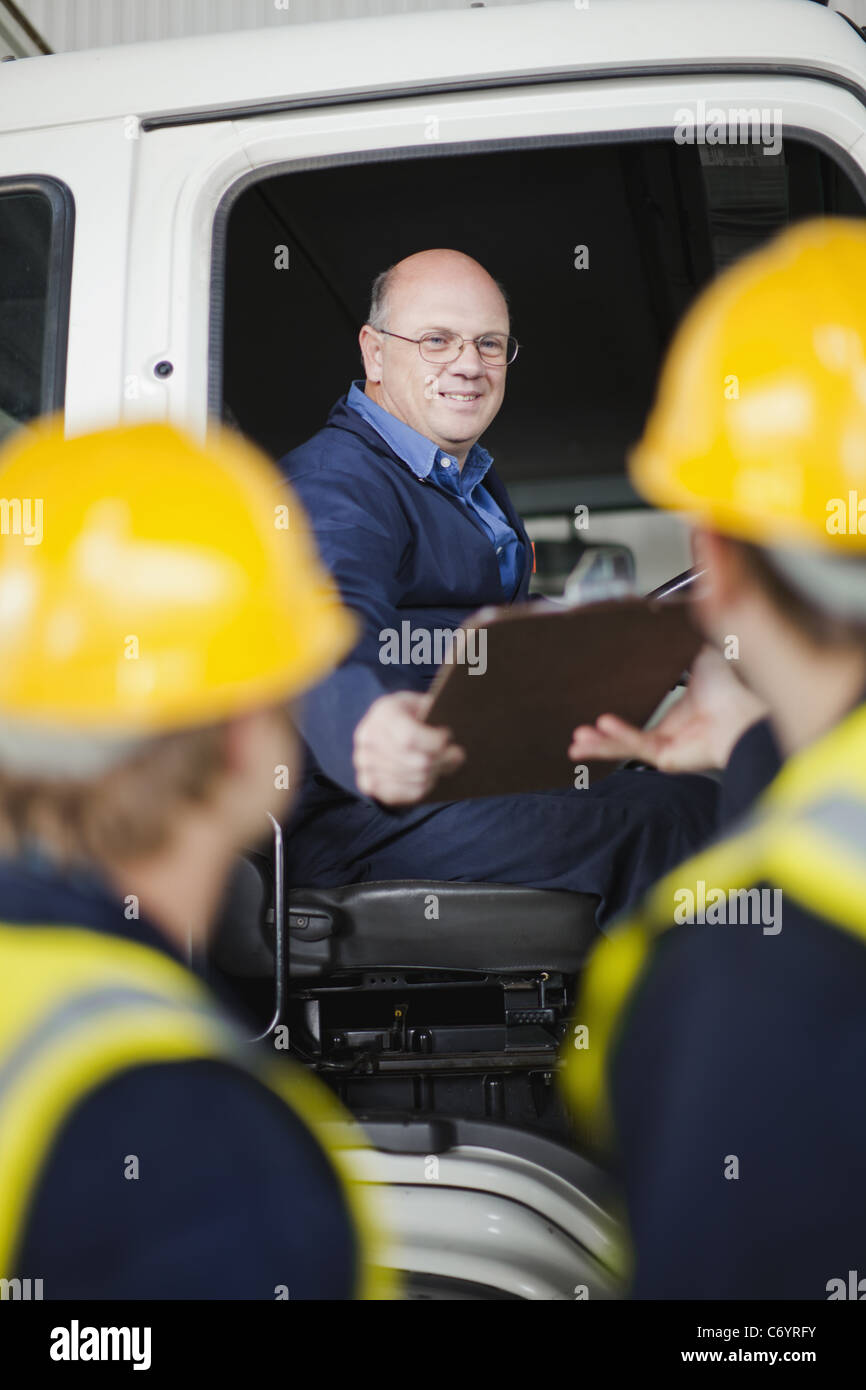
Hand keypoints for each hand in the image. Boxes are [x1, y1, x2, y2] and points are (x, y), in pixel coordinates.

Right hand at [353, 691, 465, 804]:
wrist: (383, 725)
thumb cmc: (410, 713)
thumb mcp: (422, 703)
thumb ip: (436, 716)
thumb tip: (449, 740)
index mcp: (382, 713)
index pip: (409, 739)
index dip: (434, 743)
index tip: (448, 738)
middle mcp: (367, 738)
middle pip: (416, 763)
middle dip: (442, 760)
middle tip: (456, 754)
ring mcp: (364, 763)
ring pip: (413, 780)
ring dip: (435, 774)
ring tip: (444, 764)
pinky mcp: (367, 783)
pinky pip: (401, 795)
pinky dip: (421, 788)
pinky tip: (430, 777)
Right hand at [568, 645, 767, 772]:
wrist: (747, 706)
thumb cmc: (733, 685)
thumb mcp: (696, 653)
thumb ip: (676, 642)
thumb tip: (666, 615)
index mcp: (679, 713)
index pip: (640, 720)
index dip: (616, 720)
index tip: (596, 713)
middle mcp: (673, 733)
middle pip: (626, 740)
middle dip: (599, 740)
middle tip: (578, 735)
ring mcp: (669, 747)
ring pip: (625, 747)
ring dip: (600, 744)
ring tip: (578, 740)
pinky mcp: (669, 757)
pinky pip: (638, 745)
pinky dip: (618, 736)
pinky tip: (602, 727)